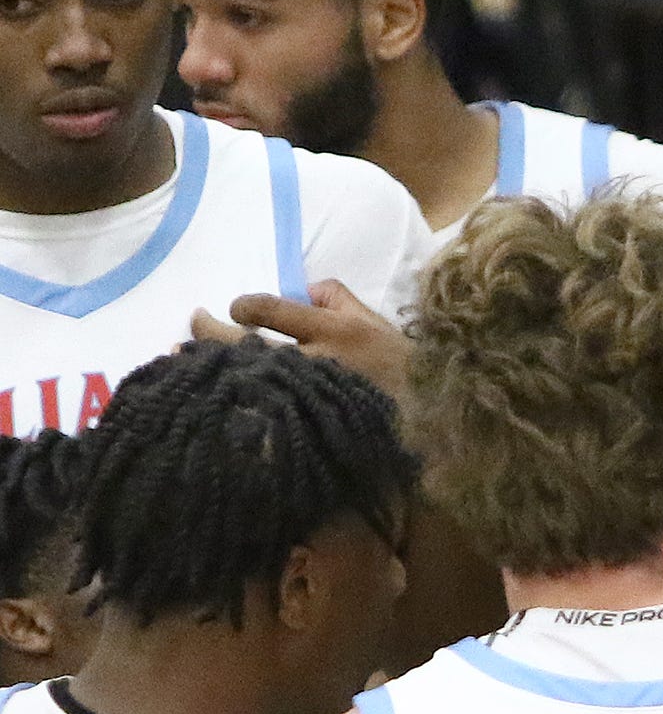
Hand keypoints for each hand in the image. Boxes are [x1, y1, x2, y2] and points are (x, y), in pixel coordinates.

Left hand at [192, 280, 413, 405]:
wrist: (428, 418)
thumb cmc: (401, 367)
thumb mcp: (375, 321)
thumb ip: (336, 297)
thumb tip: (300, 289)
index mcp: (334, 331)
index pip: (272, 310)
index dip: (244, 307)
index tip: (235, 310)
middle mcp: (316, 363)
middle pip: (247, 345)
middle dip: (210, 333)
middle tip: (192, 324)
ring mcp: (309, 399)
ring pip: (246, 380)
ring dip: (212, 368)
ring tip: (182, 359)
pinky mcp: (308, 425)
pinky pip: (262, 414)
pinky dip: (234, 405)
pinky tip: (214, 399)